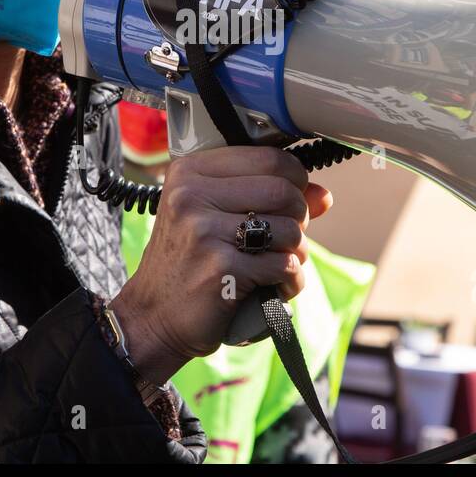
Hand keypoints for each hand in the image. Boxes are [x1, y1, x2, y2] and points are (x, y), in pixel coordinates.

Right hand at [110, 146, 333, 384]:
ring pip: (290, 230)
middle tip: (282, 240)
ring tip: (277, 266)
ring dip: (297, 254)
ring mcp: (204, 231)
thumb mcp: (214, 218)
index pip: (270, 159)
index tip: (289, 203)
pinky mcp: (221, 268)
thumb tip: (323, 196)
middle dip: (298, 219)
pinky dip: (291, 281)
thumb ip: (267, 199)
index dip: (295, 181)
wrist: (152, 318)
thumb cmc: (186, 264)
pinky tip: (275, 289)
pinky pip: (285, 265)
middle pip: (285, 192)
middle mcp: (192, 195)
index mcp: (190, 172)